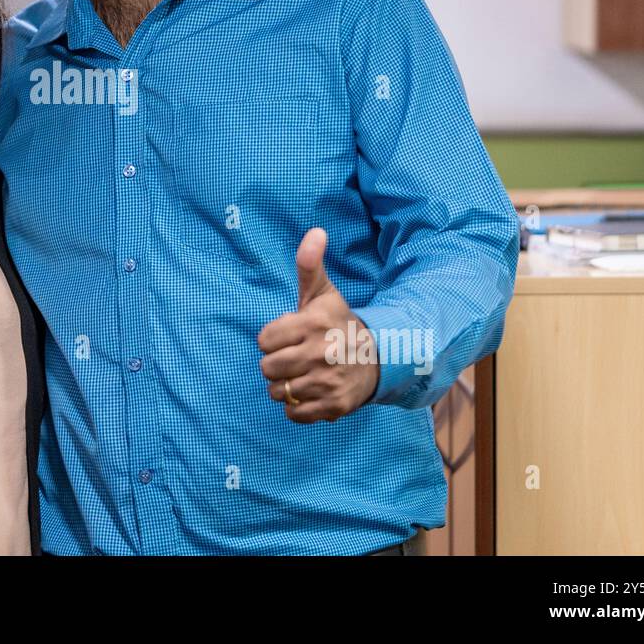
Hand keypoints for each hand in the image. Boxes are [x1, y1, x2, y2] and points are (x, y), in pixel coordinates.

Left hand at [257, 227, 378, 422]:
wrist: (379, 358)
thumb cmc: (339, 323)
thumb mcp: (324, 293)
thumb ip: (310, 264)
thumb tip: (315, 231)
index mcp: (313, 324)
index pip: (264, 340)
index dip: (272, 338)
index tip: (289, 336)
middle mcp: (320, 354)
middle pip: (267, 368)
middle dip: (276, 363)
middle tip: (294, 357)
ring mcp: (327, 383)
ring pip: (277, 391)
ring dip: (284, 385)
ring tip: (302, 373)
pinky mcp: (333, 407)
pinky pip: (294, 413)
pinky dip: (296, 406)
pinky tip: (310, 391)